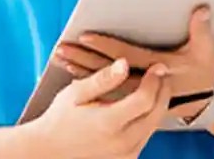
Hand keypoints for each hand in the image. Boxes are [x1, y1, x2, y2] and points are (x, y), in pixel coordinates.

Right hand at [33, 57, 171, 157]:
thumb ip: (103, 79)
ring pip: (154, 125)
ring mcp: (126, 154)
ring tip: (154, 85)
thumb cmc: (60, 118)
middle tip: (161, 73)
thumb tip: (124, 63)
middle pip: (156, 113)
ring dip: (158, 105)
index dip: (154, 80)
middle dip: (163, 91)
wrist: (50, 149)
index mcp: (108, 123)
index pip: (144, 100)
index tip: (157, 66)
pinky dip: (148, 119)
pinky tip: (143, 105)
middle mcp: (121, 143)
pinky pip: (146, 135)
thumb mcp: (76, 93)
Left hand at [52, 6, 213, 120]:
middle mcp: (141, 82)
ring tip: (60, 58)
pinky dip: (86, 82)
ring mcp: (134, 93)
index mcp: (156, 68)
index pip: (125, 56)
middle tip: (62, 48)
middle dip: (82, 59)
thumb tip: (201, 10)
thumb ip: (201, 31)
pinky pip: (104, 92)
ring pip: (101, 82)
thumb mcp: (205, 52)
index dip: (105, 46)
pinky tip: (71, 74)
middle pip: (106, 71)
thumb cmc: (201, 75)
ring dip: (79, 69)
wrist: (203, 104)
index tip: (85, 37)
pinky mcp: (130, 98)